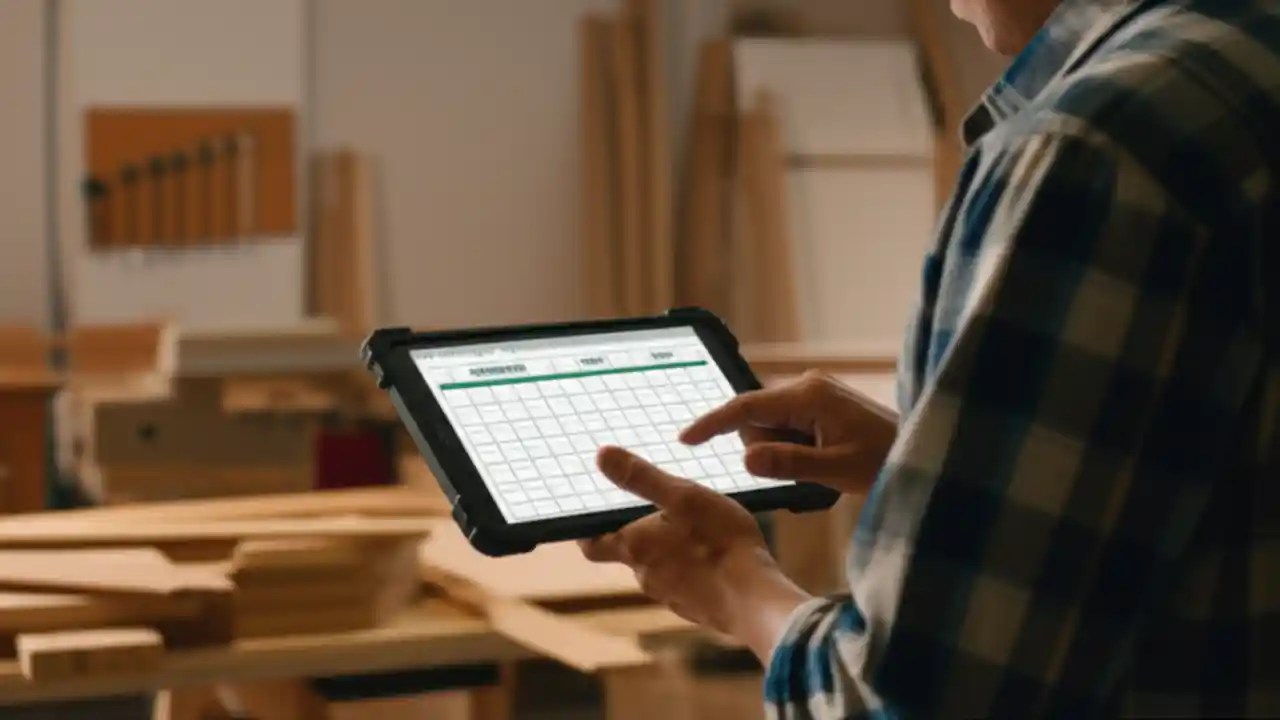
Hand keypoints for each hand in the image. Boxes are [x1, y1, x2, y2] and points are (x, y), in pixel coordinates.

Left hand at [579, 446, 810, 661]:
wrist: (755, 600)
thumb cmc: (718, 542)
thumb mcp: (683, 497)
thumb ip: (642, 478)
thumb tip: (601, 455)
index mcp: (634, 548)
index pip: (592, 545)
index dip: (589, 532)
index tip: (593, 519)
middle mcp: (645, 577)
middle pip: (632, 554)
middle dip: (644, 536)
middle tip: (667, 513)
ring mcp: (672, 598)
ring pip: (662, 570)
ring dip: (672, 553)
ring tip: (700, 534)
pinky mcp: (697, 610)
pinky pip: (688, 587)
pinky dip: (695, 572)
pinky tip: (720, 560)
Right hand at [680, 370, 896, 493]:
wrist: (919, 453)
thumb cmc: (884, 461)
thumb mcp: (837, 469)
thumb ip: (789, 463)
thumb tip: (745, 458)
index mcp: (808, 394)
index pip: (746, 406)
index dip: (713, 423)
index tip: (684, 440)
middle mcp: (807, 385)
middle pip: (756, 418)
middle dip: (767, 448)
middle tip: (807, 468)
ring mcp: (814, 392)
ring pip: (770, 425)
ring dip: (783, 450)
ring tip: (823, 464)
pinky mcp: (819, 403)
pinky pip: (787, 426)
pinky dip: (794, 447)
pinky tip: (822, 458)